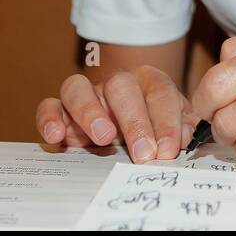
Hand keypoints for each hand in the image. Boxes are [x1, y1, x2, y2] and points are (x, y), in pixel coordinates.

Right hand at [35, 65, 200, 162]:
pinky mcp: (60, 110)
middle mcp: (115, 83)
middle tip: (143, 153)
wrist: (128, 128)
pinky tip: (56, 137)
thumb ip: (183, 128)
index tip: (168, 150)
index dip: (166, 120)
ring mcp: (87, 94)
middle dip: (134, 120)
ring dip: (90, 111)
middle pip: (121, 86)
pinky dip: (49, 117)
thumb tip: (187, 136)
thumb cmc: (154, 127)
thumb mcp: (173, 127)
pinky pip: (49, 105)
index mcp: (148, 82)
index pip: (159, 91)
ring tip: (103, 138)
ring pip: (78, 87)